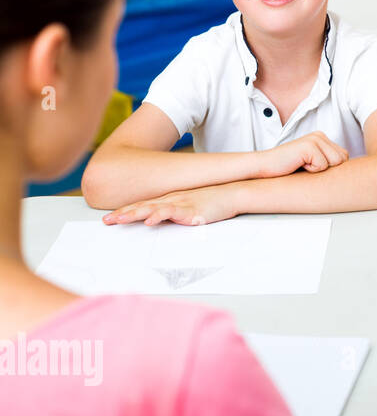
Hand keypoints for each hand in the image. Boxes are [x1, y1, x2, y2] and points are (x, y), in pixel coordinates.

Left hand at [101, 184, 239, 225]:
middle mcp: (170, 200)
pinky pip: (172, 213)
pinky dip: (160, 216)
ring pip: (152, 209)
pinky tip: (150, 221)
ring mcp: (180, 203)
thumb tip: (159, 222)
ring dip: (135, 214)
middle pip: (142, 207)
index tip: (109, 218)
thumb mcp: (189, 207)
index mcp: (168, 200)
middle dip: (122, 214)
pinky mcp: (191, 209)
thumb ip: (173, 213)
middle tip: (106, 221)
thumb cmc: (212, 202)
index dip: (125, 211)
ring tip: (120, 219)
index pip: (142, 206)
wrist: (232, 193)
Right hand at [261, 132, 348, 177]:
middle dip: (327, 169)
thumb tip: (354, 172)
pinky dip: (311, 170)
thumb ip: (329, 162)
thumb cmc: (288, 170)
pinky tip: (298, 165)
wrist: (264, 168)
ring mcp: (315, 139)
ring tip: (302, 166)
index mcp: (323, 138)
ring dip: (319, 170)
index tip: (314, 169)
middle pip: (342, 160)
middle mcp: (320, 135)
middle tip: (307, 168)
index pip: (345, 157)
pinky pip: (322, 166)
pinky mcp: (309, 146)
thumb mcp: (312, 164)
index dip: (332, 169)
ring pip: (335, 163)